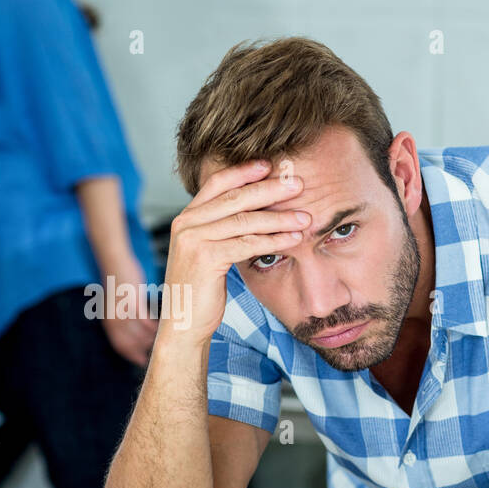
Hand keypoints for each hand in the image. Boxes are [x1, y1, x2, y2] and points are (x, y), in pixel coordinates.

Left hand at [100, 258, 157, 366]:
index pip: (120, 345)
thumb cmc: (116, 281)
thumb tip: (133, 330)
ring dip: (152, 339)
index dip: (131, 355)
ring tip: (162, 340)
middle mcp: (114, 319)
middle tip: (155, 354)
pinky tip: (163, 328)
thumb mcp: (114, 303)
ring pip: (140, 334)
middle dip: (143, 351)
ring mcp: (124, 311)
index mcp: (108, 321)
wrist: (114, 262)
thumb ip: (122, 317)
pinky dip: (155, 327)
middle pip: (131, 344)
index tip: (141, 361)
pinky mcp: (134, 302)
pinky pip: (147, 321)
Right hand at [161, 159, 311, 347]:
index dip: (244, 171)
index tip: (270, 165)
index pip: (217, 183)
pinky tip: (293, 239)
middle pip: (236, 197)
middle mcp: (187, 223)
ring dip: (280, 217)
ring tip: (305, 217)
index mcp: (186, 217)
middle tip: (298, 184)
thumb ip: (220, 228)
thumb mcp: (207, 250)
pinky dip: (274, 240)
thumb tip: (255, 211)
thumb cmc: (200, 289)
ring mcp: (194, 239)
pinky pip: (247, 243)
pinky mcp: (206, 258)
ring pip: (245, 220)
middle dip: (270, 189)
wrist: (183, 322)